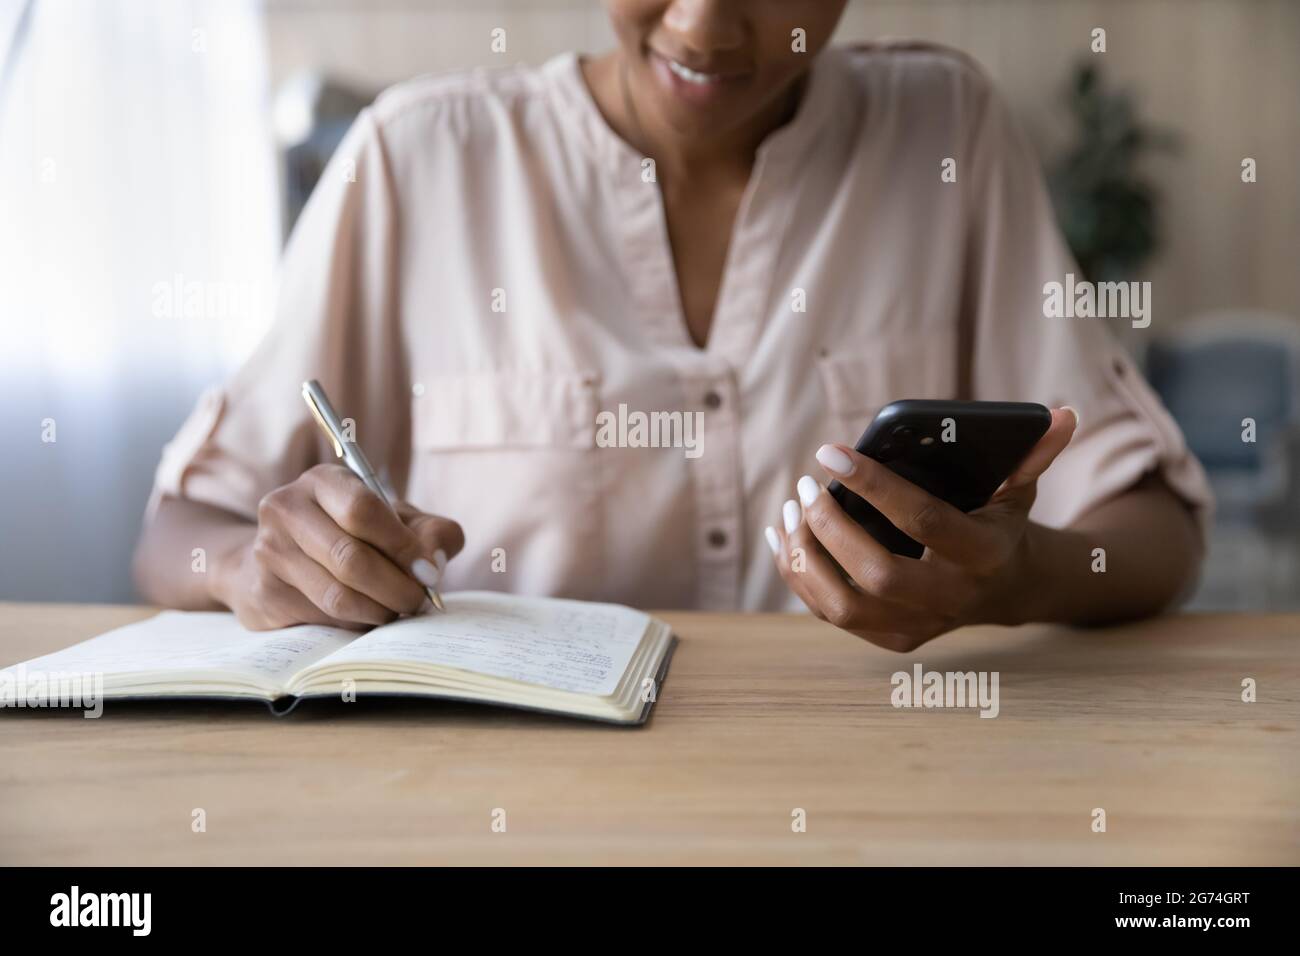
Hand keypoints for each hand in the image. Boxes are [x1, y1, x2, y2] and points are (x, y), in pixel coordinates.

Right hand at [213, 464, 464, 629]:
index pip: (362, 510)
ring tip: (397, 610)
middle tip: (419, 601)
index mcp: (322, 481)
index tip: (428, 571)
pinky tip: (365, 616)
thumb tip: (433, 565)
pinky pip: (322, 620)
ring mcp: (268, 552)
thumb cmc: (354, 535)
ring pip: (337, 596)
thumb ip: (431, 533)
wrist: (281, 558)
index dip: (402, 546)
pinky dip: (355, 624)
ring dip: (379, 611)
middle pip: (350, 558)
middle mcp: (286, 509)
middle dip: (396, 588)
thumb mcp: (398, 522)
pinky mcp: (263, 594)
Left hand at [766, 407, 1077, 650]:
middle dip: (830, 526)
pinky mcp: (892, 639)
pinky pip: (830, 614)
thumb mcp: (1019, 488)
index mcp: (984, 554)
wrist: (1006, 588)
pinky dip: (799, 576)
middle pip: (876, 573)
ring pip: (843, 604)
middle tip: (805, 487)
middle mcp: (952, 598)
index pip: (922, 520)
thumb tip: (1063, 415)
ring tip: (789, 508)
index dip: (873, 484)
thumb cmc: (1000, 523)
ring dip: (805, 554)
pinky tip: (783, 537)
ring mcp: (920, 626)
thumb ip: (1033, 453)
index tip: (829, 452)